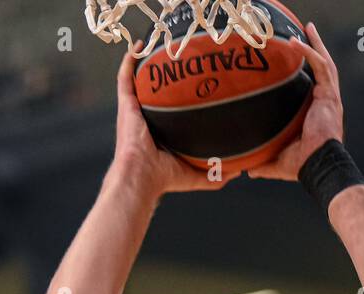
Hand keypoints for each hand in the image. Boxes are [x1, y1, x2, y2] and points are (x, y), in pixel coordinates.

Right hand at [110, 41, 240, 199]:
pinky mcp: (126, 105)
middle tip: (181, 59)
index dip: (181, 98)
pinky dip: (130, 61)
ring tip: (159, 44)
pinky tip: (138, 45)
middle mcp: (147, 119)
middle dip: (165, 76)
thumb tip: (238, 172)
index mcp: (161, 133)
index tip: (197, 84)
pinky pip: (125, 78)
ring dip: (146, 62)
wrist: (143, 176)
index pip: (171, 111)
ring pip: (139, 80)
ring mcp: (135, 110)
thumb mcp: (196, 177)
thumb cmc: (164, 179)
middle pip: (156, 92)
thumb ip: (215, 175)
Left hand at [248, 23, 343, 181]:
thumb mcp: (279, 163)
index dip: (308, 70)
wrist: (317, 165)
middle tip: (306, 32)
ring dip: (316, 44)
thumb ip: (264, 164)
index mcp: (316, 112)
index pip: (313, 85)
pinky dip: (310, 52)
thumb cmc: (302, 165)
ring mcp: (329, 98)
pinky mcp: (329, 96)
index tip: (296, 58)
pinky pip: (321, 67)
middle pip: (321, 68)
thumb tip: (249, 170)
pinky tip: (298, 42)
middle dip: (315, 48)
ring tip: (308, 28)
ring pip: (324, 62)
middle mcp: (325, 102)